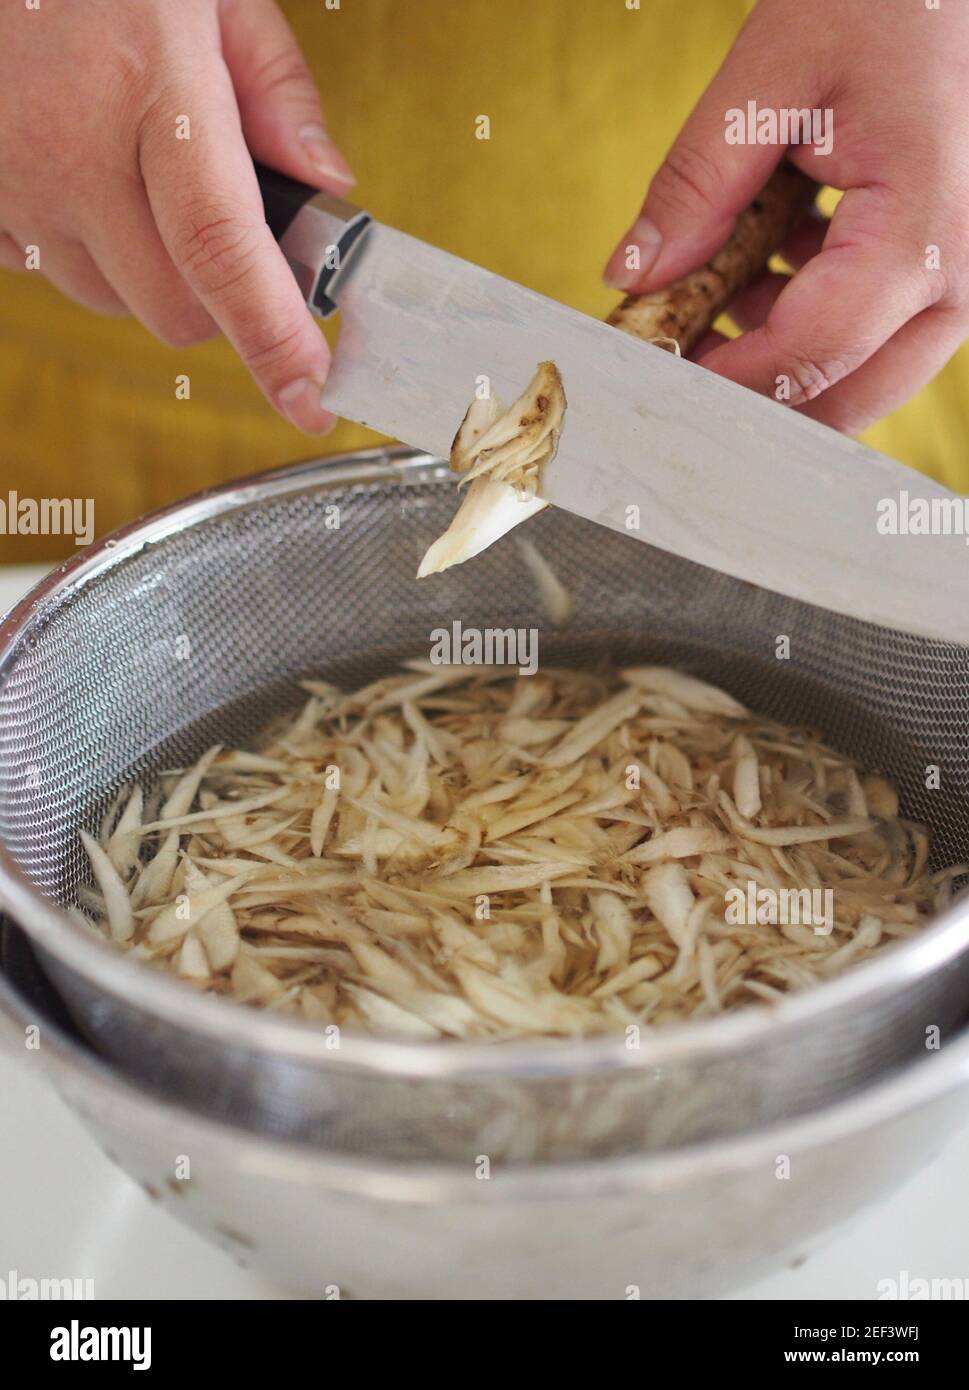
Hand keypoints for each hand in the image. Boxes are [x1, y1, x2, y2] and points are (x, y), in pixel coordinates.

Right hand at [0, 0, 351, 432]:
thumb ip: (277, 88)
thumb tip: (327, 188)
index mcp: (150, 86)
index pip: (222, 249)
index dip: (271, 337)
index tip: (310, 399)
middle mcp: (68, 149)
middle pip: (174, 310)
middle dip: (217, 296)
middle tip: (220, 221)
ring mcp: (7, 180)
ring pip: (108, 299)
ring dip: (141, 267)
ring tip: (128, 164)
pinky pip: (42, 270)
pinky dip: (74, 245)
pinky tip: (71, 167)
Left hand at [604, 0, 968, 433]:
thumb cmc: (886, 4)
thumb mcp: (773, 73)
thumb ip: (699, 183)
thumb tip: (634, 276)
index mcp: (920, 229)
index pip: (809, 354)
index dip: (725, 377)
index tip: (660, 369)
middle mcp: (961, 275)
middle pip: (843, 398)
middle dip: (753, 390)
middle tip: (679, 346)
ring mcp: (963, 282)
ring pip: (861, 381)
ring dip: (781, 360)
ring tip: (721, 286)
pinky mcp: (949, 275)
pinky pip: (878, 343)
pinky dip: (813, 329)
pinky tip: (769, 269)